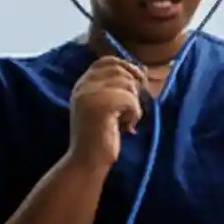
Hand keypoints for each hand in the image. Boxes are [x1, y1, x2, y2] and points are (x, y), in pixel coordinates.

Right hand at [64, 55, 146, 170]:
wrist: (86, 162)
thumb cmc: (100, 137)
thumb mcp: (105, 107)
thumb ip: (116, 88)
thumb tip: (142, 70)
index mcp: (81, 85)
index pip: (106, 61)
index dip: (126, 66)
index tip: (136, 82)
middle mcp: (83, 86)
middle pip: (119, 70)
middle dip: (133, 86)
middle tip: (132, 107)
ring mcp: (89, 95)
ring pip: (127, 84)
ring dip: (134, 103)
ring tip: (125, 120)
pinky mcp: (100, 107)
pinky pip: (130, 100)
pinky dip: (134, 114)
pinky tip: (127, 127)